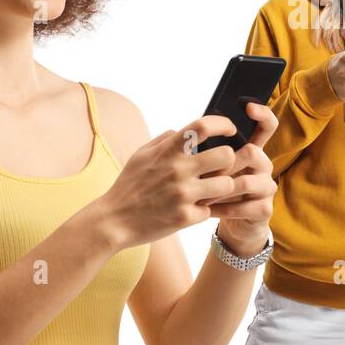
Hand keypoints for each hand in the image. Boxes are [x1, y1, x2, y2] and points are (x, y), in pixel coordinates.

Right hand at [97, 114, 243, 250]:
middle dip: (229, 160)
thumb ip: (165, 140)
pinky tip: (191, 210)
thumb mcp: (141, 155)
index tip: (230, 130)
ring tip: (211, 190)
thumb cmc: (129, 186)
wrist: (113, 221)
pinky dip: (202, 210)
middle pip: (226, 155)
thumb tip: (184, 130)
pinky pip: (210, 210)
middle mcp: (178, 169)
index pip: (203, 126)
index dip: (223, 124)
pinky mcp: (185, 217)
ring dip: (222, 187)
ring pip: (227, 184)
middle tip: (222, 166)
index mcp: (168, 151)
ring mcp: (183, 194)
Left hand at [199, 101, 277, 252]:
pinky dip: (223, 208)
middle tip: (203, 173)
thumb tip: (193, 129)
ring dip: (221, 189)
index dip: (262, 114)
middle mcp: (263, 165)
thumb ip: (206, 148)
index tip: (247, 106)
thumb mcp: (208, 166)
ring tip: (201, 195)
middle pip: (252, 152)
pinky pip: (246, 206)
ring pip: (248, 181)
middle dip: (225, 163)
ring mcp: (267, 187)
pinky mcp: (265, 209)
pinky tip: (208, 210)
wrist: (224, 220)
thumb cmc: (212, 187)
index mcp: (252, 149)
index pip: (266, 126)